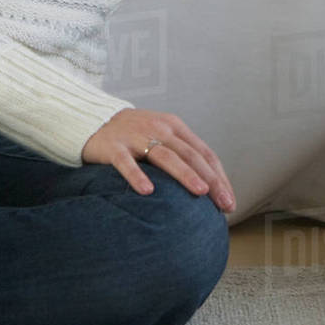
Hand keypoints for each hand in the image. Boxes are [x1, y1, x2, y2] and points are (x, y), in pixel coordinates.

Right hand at [82, 108, 235, 211]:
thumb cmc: (135, 135)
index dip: (219, 176)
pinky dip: (137, 176)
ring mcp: (137, 137)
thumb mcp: (162, 137)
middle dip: (211, 180)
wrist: (95, 120)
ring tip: (200, 192)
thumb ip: (181, 154)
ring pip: (165, 156)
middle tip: (224, 204)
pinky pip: (127, 163)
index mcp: (175, 127)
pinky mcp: (114, 147)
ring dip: (185, 174)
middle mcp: (160, 129)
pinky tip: (148, 191)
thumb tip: (208, 186)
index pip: (204, 152)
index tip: (230, 200)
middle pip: (191, 155)